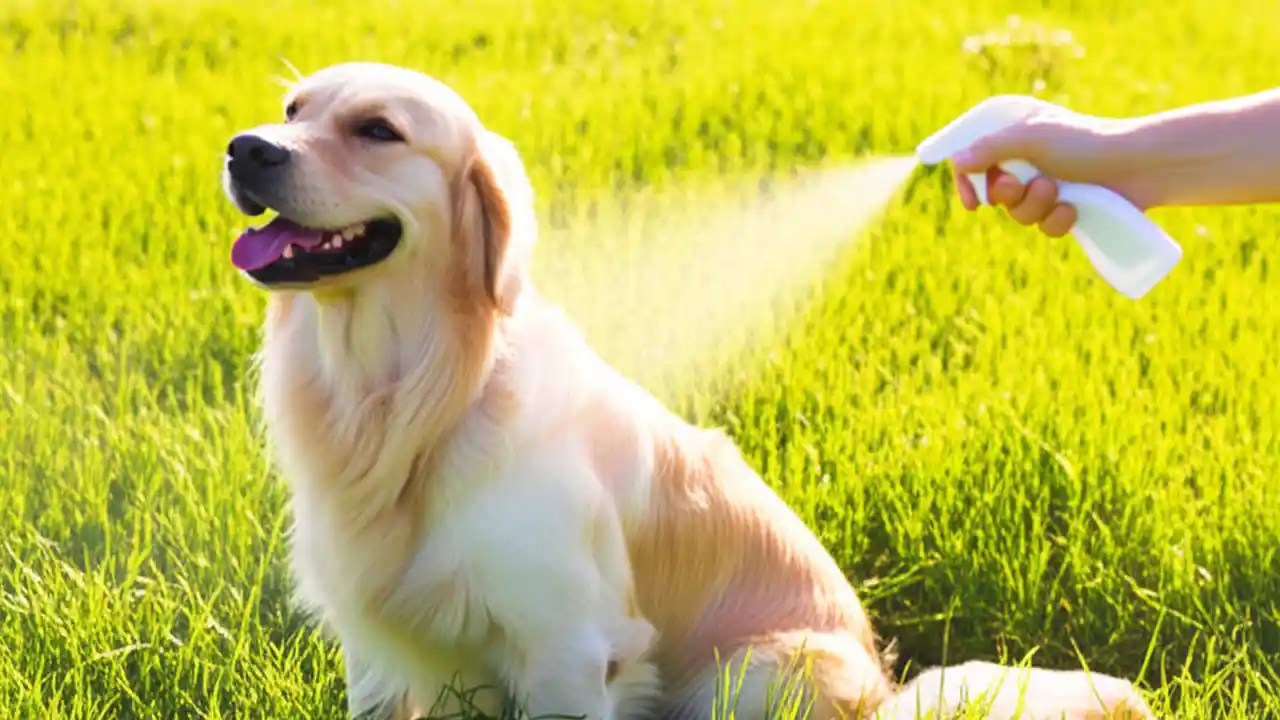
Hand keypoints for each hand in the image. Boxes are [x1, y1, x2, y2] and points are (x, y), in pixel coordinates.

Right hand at [947, 107, 1149, 237]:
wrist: (1138, 166)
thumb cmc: (1085, 143)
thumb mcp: (1032, 138)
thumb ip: (989, 147)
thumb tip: (956, 162)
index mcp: (1015, 136)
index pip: (974, 160)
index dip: (967, 182)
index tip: (973, 202)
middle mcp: (1028, 161)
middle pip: (993, 192)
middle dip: (1006, 195)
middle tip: (1020, 187)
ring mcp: (1047, 187)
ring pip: (1019, 214)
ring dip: (1034, 207)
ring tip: (1058, 193)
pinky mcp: (1067, 209)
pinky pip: (1045, 228)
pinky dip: (1056, 221)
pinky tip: (1073, 211)